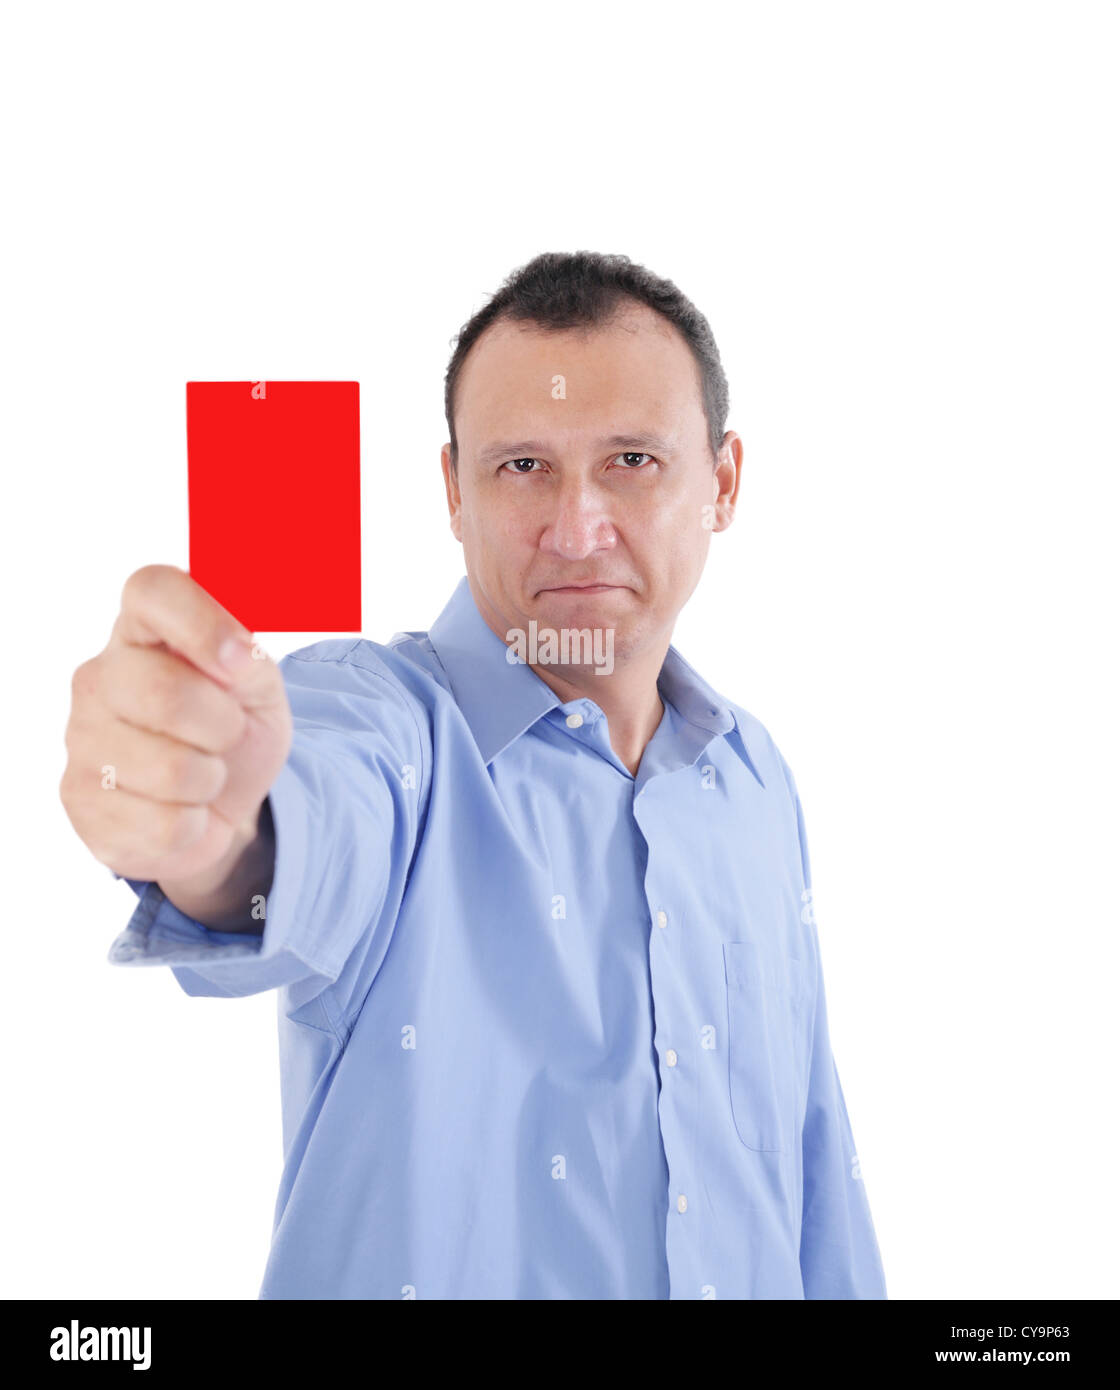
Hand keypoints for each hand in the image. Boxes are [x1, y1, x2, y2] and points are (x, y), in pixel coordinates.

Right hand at [59, 565, 292, 892]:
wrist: (222, 803)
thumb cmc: (235, 728)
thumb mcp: (259, 687)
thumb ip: (249, 658)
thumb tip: (233, 655)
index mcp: (144, 629)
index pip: (153, 590)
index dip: (201, 621)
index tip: (240, 661)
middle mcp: (100, 674)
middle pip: (163, 694)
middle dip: (222, 726)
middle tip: (226, 734)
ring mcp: (81, 737)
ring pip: (171, 770)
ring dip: (210, 781)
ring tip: (202, 773)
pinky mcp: (79, 799)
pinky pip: (165, 825)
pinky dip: (195, 825)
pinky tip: (181, 809)